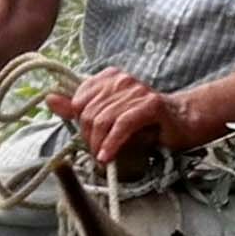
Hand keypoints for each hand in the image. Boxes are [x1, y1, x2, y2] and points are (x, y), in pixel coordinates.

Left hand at [44, 67, 196, 164]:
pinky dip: (112, 144)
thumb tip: (51, 99)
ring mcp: (137, 91)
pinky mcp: (150, 105)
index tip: (89, 139)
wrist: (183, 121)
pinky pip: (122, 125)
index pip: (79, 100)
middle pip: (89, 112)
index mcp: (109, 78)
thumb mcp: (108, 115)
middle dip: (89, 137)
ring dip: (100, 144)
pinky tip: (108, 157)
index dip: (80, 123)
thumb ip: (80, 108)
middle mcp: (122, 80)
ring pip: (103, 120)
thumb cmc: (145, 121)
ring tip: (104, 157)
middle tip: (97, 152)